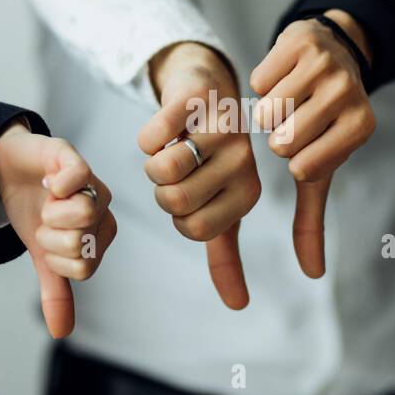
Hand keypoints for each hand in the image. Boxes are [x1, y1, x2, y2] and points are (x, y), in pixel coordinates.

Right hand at [0, 123, 115, 338]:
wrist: (10, 170)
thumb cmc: (33, 211)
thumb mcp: (42, 257)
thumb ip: (55, 291)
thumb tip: (61, 333)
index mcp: (100, 234)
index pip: (83, 268)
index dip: (55, 259)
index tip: (45, 241)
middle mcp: (102, 208)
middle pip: (82, 242)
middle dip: (49, 236)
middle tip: (44, 218)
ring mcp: (90, 181)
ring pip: (85, 212)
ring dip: (51, 213)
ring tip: (46, 200)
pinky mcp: (72, 157)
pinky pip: (78, 176)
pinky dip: (57, 186)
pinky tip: (47, 183)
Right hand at [138, 42, 259, 309]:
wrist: (207, 89)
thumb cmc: (211, 155)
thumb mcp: (221, 205)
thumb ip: (226, 256)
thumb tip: (238, 305)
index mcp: (248, 191)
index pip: (194, 229)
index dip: (178, 215)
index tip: (189, 191)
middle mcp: (242, 161)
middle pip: (174, 202)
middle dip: (162, 190)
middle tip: (178, 168)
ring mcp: (221, 127)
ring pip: (161, 171)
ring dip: (152, 162)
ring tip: (171, 149)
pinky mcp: (196, 99)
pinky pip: (151, 137)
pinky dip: (146, 137)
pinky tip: (165, 127)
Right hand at [249, 10, 374, 277]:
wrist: (328, 52)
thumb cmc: (319, 122)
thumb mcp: (318, 168)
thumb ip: (312, 220)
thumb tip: (313, 275)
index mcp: (360, 128)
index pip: (302, 166)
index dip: (291, 159)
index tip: (304, 143)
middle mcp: (350, 95)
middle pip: (282, 140)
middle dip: (277, 135)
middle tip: (294, 119)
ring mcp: (327, 65)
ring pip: (267, 109)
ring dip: (267, 109)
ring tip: (288, 99)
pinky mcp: (302, 41)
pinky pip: (258, 79)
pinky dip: (260, 82)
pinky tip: (281, 76)